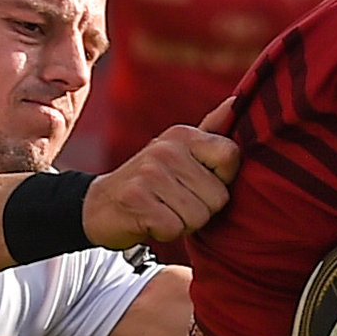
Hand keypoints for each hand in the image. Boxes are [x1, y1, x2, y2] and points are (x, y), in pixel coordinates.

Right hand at [84, 114, 237, 249]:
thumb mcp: (179, 151)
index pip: (231, 156)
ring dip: (183, 223)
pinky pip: (174, 229)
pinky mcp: (136, 200)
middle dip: (201, 209)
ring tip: (163, 210)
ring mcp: (149, 174)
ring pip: (198, 216)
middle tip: (175, 202)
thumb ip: (210, 131)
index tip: (199, 182)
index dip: (221, 180)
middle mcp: (167, 150)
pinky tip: (150, 221)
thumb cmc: (151, 182)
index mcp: (183, 135)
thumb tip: (237, 102)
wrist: (100, 204)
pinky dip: (165, 233)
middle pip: (218, 197)